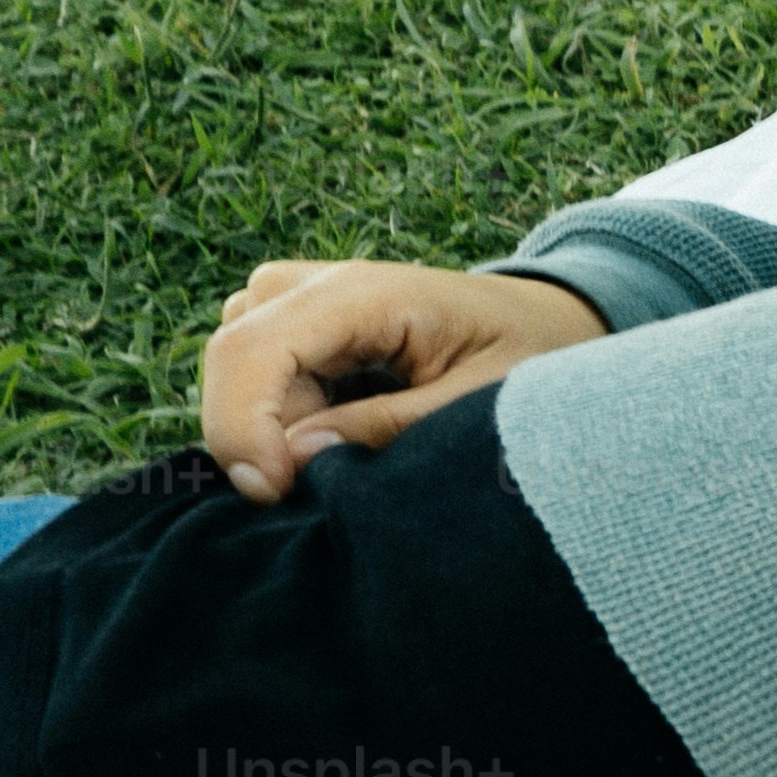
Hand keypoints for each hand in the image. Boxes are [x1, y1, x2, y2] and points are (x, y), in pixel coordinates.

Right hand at [198, 260, 604, 504]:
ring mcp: (296, 297)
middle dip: (262, 436)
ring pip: (239, 374)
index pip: (250, 350)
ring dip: (281, 427)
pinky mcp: (295, 323)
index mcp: (360, 293)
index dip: (240, 426)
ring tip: (372, 437)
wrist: (543, 317)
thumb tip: (298, 455)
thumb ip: (393, 427)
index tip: (273, 492)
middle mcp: (312, 285)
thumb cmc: (526, 354)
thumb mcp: (482, 401)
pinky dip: (288, 418)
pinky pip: (257, 376)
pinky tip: (351, 428)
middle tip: (335, 480)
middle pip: (234, 364)